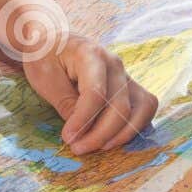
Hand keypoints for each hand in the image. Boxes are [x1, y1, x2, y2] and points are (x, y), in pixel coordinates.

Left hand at [23, 33, 158, 154]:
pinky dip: (134, 126)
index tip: (68, 137)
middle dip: (99, 134)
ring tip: (99, 147)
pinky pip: (145, 108)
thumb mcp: (46, 79)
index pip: (96, 93)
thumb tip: (82, 132)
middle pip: (119, 105)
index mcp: (90, 54)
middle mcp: (115, 63)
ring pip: (139, 109)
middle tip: (77, 148)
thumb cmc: (46, 58)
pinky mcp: (130, 86)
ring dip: (121, 134)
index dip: (83, 120)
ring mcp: (126, 74)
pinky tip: (114, 138)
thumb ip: (66, 104)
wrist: (54, 42)